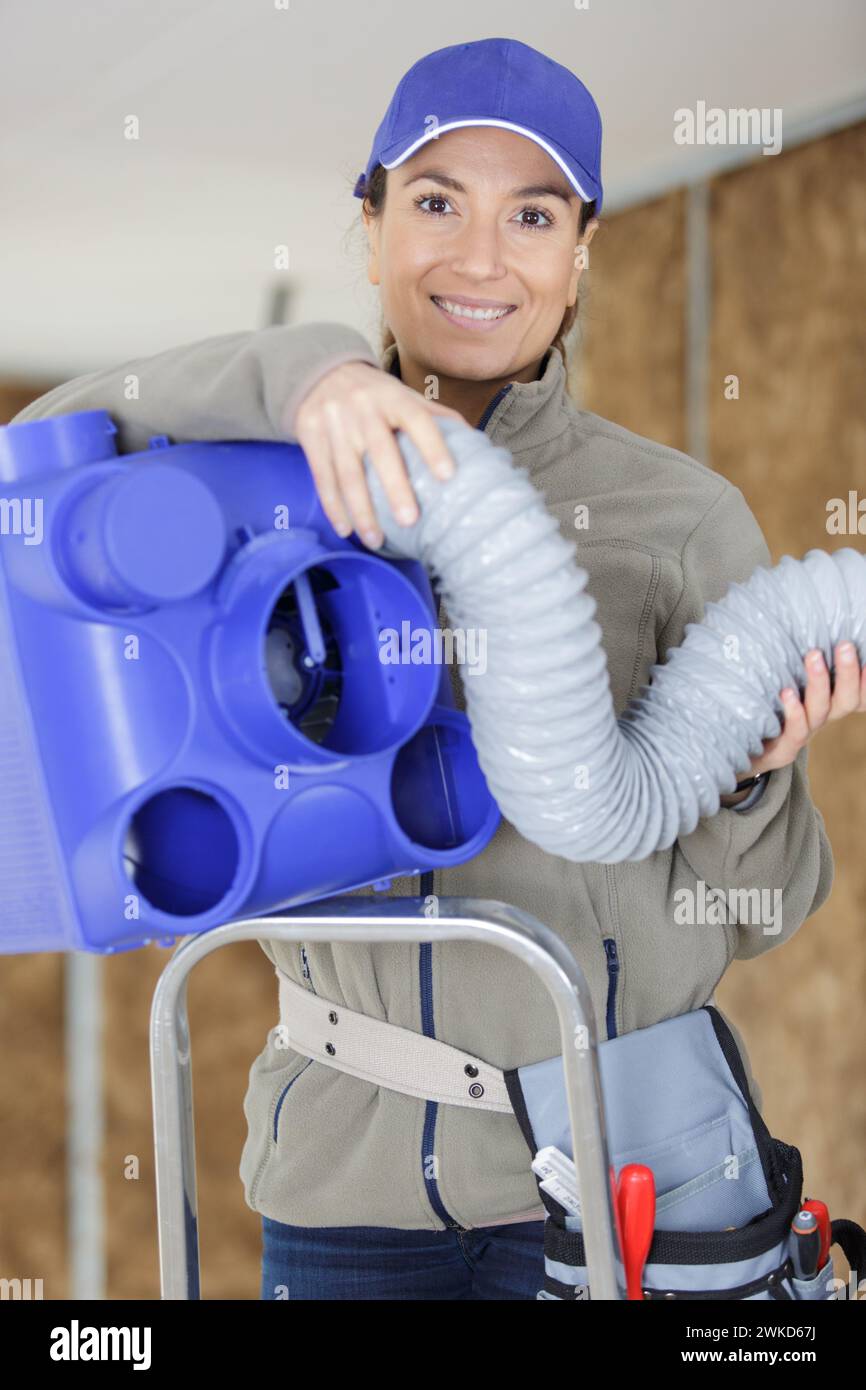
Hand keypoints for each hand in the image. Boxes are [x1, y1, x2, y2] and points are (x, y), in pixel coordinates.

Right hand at [293, 361, 468, 547]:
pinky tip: (346, 529)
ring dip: (361, 510)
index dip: (433, 446)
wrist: (321, 372)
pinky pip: (323, 477)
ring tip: (375, 540)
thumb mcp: (404, 395)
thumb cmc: (375, 395)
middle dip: (394, 487)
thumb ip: (435, 417)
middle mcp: (363, 409)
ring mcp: (334, 423)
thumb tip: (477, 445)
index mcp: (393, 397)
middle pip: (379, 451)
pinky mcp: (311, 436)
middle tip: (410, 520)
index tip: (448, 476)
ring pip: (347, 472)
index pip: (417, 419)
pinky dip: (333, 506)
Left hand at [740, 642, 865, 775]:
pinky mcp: (783, 748)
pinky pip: (796, 731)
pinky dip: (794, 711)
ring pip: (821, 710)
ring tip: (813, 655)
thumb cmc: (763, 702)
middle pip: (846, 699)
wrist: (736, 747)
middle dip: (848, 672)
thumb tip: (804, 606)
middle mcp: (821, 717)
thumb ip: (802, 655)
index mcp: (829, 702)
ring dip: (820, 682)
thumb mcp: (784, 674)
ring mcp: (803, 733)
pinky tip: (787, 692)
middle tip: (844, 645)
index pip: (860, 694)